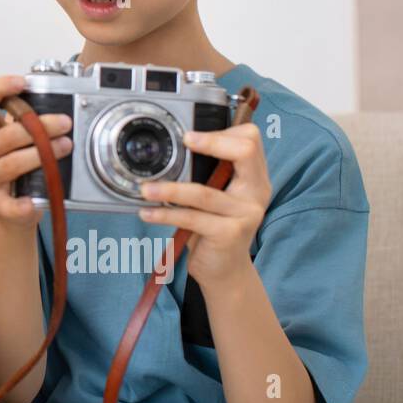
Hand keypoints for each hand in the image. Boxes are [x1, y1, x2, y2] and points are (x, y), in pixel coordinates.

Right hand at [0, 75, 73, 228]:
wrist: (13, 207)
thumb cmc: (21, 168)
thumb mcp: (22, 139)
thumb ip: (32, 120)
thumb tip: (62, 101)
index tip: (21, 82)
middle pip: (5, 134)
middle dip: (39, 126)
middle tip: (65, 122)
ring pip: (10, 164)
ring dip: (40, 155)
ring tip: (65, 148)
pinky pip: (8, 204)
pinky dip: (21, 205)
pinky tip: (33, 202)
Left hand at [136, 122, 271, 291]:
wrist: (225, 270)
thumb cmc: (214, 227)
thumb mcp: (216, 196)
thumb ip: (207, 173)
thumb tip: (171, 149)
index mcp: (254, 177)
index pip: (250, 140)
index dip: (222, 133)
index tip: (192, 136)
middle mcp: (256, 191)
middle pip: (245, 152)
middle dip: (213, 142)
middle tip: (184, 141)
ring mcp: (245, 213)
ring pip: (205, 192)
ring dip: (170, 189)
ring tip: (146, 189)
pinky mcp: (229, 234)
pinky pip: (192, 218)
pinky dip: (165, 214)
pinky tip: (147, 213)